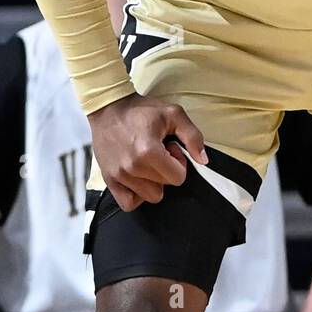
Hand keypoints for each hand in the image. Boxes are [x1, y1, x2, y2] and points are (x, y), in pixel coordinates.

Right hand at [89, 92, 207, 211]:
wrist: (109, 108)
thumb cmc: (140, 110)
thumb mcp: (173, 114)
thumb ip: (193, 136)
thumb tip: (203, 159)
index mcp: (149, 151)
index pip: (178, 178)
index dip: (179, 163)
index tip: (170, 149)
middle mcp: (132, 167)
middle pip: (165, 187)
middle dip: (166, 171)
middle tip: (158, 152)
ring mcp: (119, 175)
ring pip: (149, 197)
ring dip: (152, 182)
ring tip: (146, 162)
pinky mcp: (109, 179)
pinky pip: (128, 203)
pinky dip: (136, 195)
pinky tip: (138, 178)